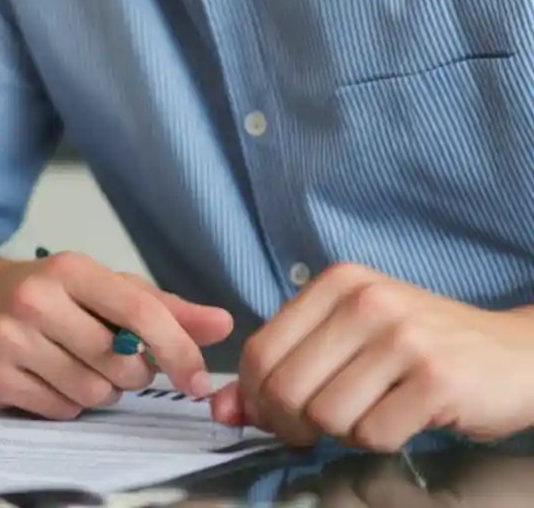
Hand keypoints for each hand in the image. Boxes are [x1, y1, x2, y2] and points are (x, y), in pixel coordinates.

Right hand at [0, 250, 232, 418]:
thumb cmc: (46, 294)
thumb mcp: (102, 286)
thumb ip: (164, 307)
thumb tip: (222, 324)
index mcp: (69, 269)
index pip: (138, 310)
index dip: (177, 348)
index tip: (197, 378)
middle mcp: (34, 301)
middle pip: (119, 362)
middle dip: (132, 373)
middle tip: (116, 359)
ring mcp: (9, 340)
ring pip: (92, 393)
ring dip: (101, 391)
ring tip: (82, 367)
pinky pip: (60, 411)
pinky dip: (68, 404)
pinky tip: (53, 378)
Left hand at [210, 263, 533, 450]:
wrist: (516, 354)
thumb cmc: (423, 349)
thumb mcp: (346, 341)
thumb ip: (280, 369)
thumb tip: (221, 408)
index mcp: (336, 284)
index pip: (259, 351)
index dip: (255, 396)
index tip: (272, 413)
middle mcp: (366, 301)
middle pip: (285, 387)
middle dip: (290, 424)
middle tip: (314, 430)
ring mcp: (402, 337)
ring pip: (326, 415)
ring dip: (341, 432)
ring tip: (369, 413)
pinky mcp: (435, 378)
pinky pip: (372, 434)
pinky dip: (378, 441)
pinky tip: (400, 420)